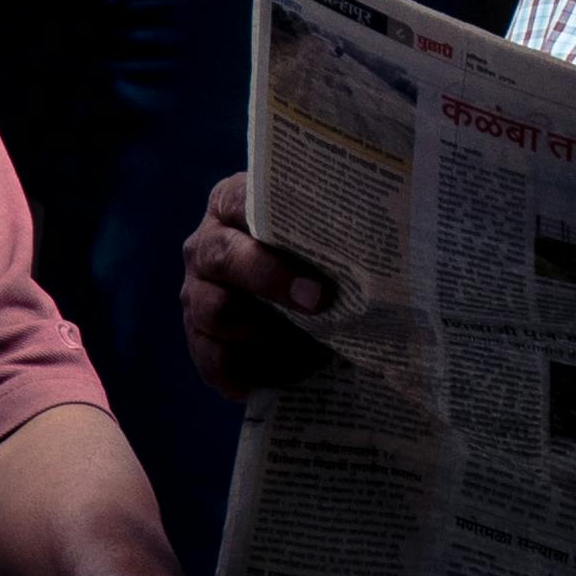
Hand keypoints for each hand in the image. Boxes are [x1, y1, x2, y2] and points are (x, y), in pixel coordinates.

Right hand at [181, 172, 341, 395]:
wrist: (295, 294)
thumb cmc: (310, 253)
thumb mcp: (318, 234)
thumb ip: (332, 229)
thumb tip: (378, 243)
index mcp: (231, 206)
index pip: (241, 202)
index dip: (274, 222)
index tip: (314, 261)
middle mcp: (206, 247)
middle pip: (223, 258)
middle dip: (270, 279)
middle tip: (318, 301)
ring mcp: (197, 294)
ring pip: (214, 311)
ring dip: (259, 330)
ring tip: (305, 346)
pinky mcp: (199, 338)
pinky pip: (212, 359)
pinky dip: (248, 371)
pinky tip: (284, 373)